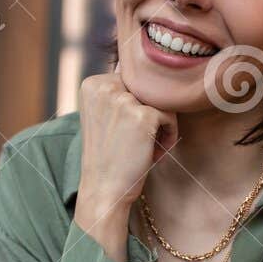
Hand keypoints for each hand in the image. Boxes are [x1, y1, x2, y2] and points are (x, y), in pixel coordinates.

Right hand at [73, 72, 176, 259]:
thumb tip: (155, 70)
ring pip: (162, 100)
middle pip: (149, 88)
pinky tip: (154, 154)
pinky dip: (169, 135)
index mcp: (92, 83)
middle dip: (150, 114)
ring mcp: (123, 99)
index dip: (136, 107)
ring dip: (161, 125)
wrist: (104, 191)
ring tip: (147, 148)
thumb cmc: (110, 156)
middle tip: (138, 143)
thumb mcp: (106, 116)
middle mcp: (104, 86)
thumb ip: (121, 91)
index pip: (133, 80)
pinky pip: (170, 115)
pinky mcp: (142, 115)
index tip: (127, 133)